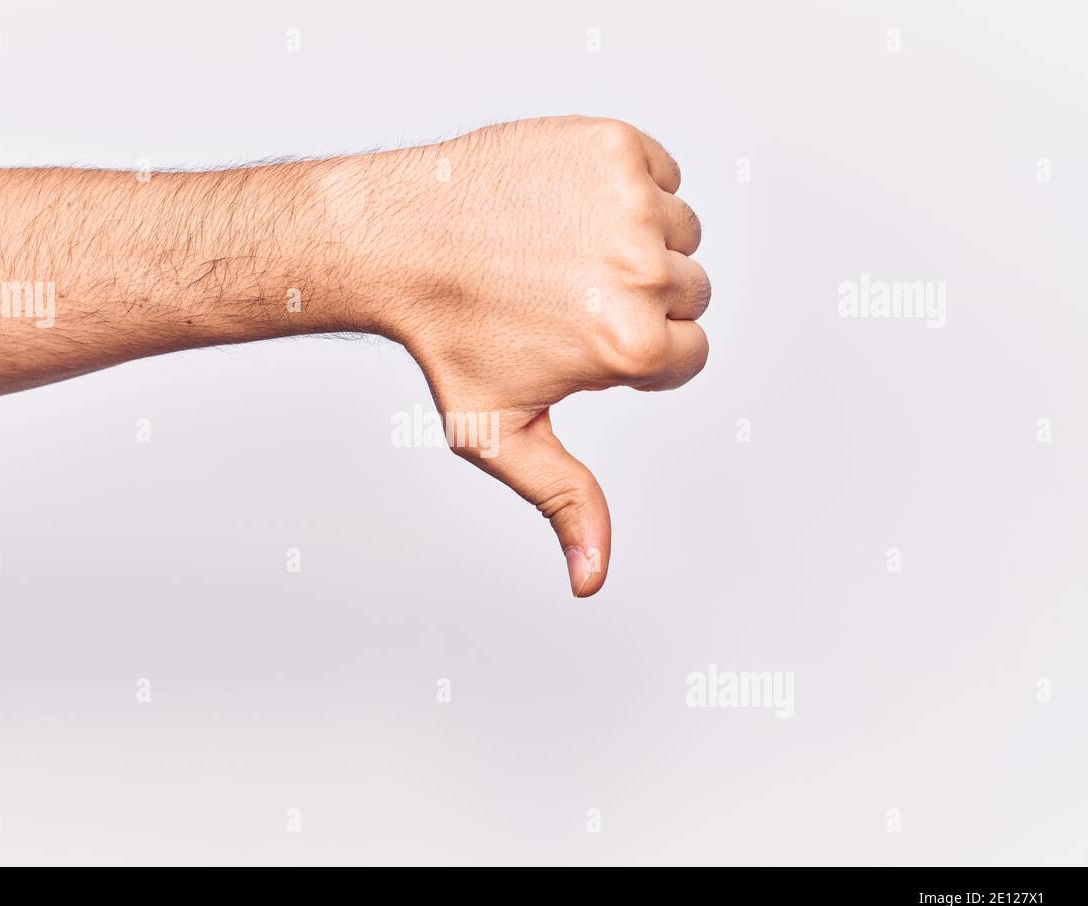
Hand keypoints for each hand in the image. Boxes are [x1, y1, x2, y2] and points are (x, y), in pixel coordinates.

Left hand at [334, 117, 711, 595]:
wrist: (397, 238)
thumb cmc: (445, 337)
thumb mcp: (501, 434)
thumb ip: (565, 503)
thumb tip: (592, 580)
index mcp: (634, 345)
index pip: (688, 356)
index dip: (631, 355)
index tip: (571, 337)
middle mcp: (644, 268)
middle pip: (690, 293)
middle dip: (637, 300)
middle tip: (558, 295)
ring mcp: (631, 199)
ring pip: (679, 231)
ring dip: (634, 243)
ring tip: (558, 251)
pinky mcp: (615, 143)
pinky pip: (660, 173)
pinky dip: (624, 187)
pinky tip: (562, 209)